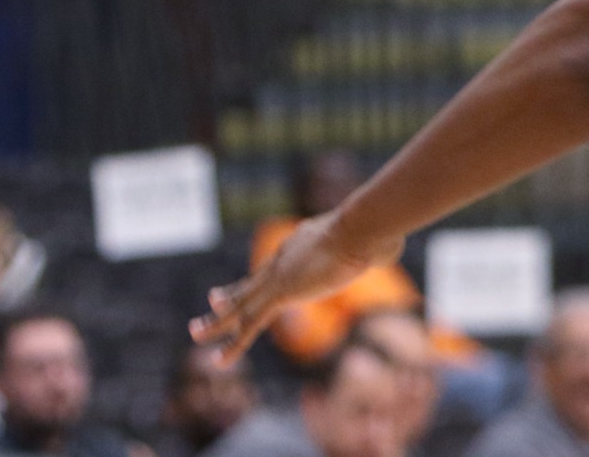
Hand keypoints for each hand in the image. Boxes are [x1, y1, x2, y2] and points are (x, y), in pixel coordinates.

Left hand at [189, 213, 401, 364]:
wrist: (361, 227)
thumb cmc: (375, 229)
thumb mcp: (373, 241)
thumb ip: (376, 245)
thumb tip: (393, 246)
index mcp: (302, 243)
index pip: (278, 265)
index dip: (264, 277)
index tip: (257, 284)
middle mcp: (284, 257)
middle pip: (253, 280)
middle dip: (232, 294)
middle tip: (212, 301)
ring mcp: (279, 276)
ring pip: (240, 304)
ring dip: (217, 321)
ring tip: (195, 332)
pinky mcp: (279, 295)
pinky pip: (249, 324)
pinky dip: (233, 344)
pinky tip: (218, 361)